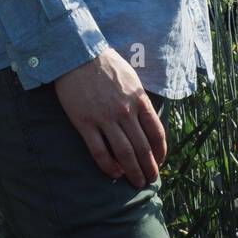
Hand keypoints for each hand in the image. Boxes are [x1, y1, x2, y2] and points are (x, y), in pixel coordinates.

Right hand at [53, 49, 165, 188]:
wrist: (77, 55)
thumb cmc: (105, 64)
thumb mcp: (131, 78)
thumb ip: (140, 99)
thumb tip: (147, 120)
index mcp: (139, 99)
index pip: (156, 133)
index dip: (160, 151)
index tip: (159, 161)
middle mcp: (125, 111)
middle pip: (142, 148)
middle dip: (149, 168)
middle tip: (150, 179)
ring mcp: (105, 118)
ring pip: (124, 153)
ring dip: (133, 172)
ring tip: (136, 182)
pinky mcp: (85, 123)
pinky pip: (99, 152)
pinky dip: (109, 167)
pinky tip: (114, 173)